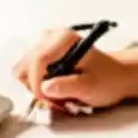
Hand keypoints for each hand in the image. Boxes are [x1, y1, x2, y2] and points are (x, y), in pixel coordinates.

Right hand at [13, 28, 133, 111]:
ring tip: (57, 96)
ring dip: (36, 88)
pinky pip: (27, 74)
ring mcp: (43, 46)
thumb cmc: (107, 79)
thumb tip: (45, 87)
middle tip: (55, 100)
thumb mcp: (91, 86)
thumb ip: (68, 86)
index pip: (38, 60)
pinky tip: (53, 90)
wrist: (114, 76)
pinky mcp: (40, 56)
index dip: (37, 84)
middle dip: (36, 87)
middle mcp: (50, 37)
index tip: (47, 100)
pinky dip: (37, 86)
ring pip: (23, 71)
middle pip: (24, 65)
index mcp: (63, 38)